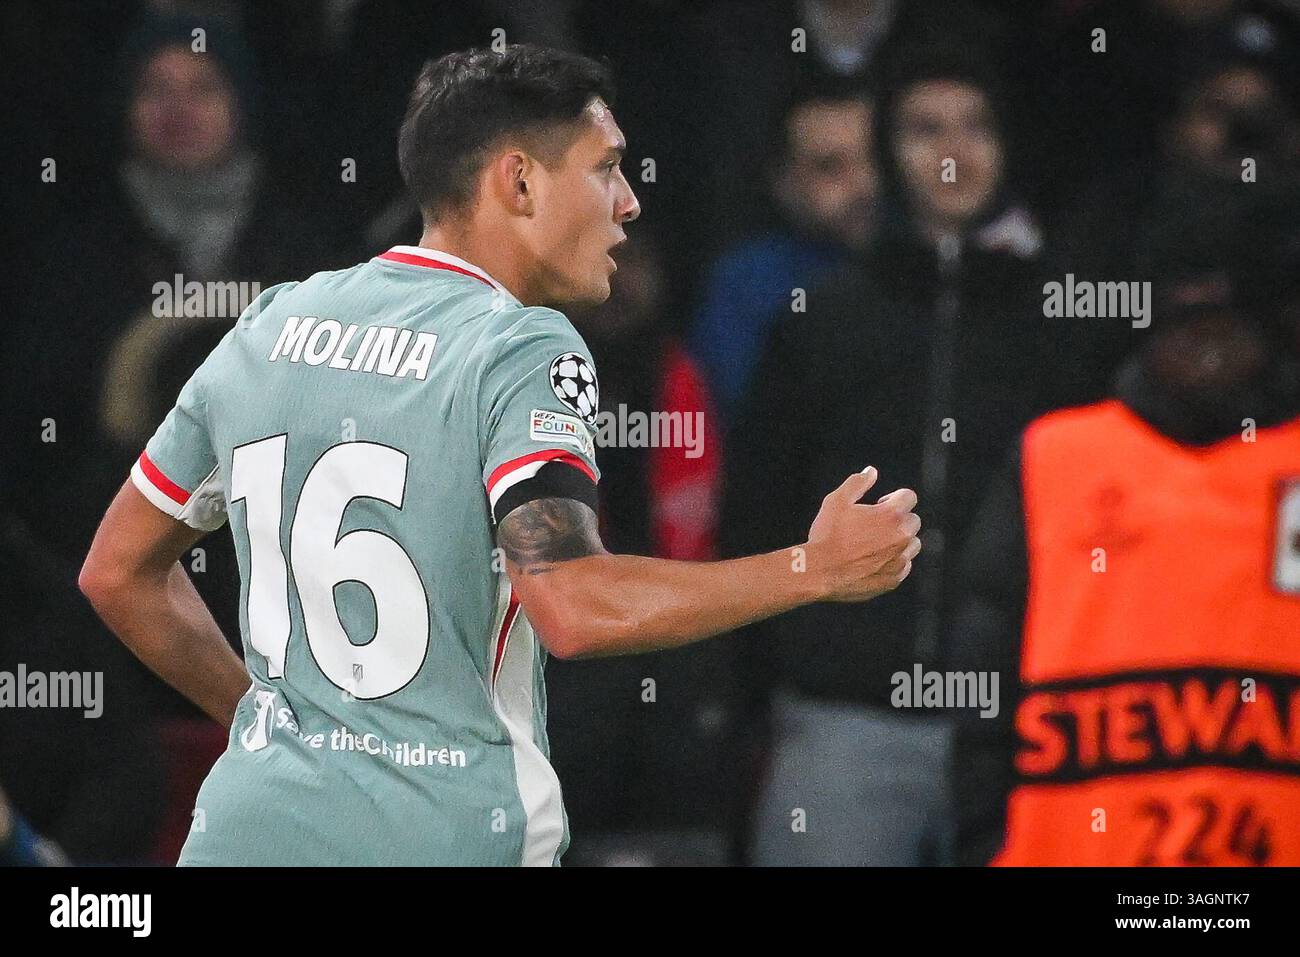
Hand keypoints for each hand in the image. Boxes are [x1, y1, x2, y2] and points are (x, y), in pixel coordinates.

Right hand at [804, 467, 921, 601]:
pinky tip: (874, 560)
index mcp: (891, 515)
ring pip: (913, 544)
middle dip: (899, 519)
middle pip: (913, 520)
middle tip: (876, 524)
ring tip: (877, 543)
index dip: (894, 497)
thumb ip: (858, 483)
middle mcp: (901, 536)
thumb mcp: (837, 501)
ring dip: (901, 540)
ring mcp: (899, 560)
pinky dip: (894, 561)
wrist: (819, 571)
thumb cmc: (827, 535)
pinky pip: (904, 566)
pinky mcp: (893, 579)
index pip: (909, 497)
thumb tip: (871, 472)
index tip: (881, 503)